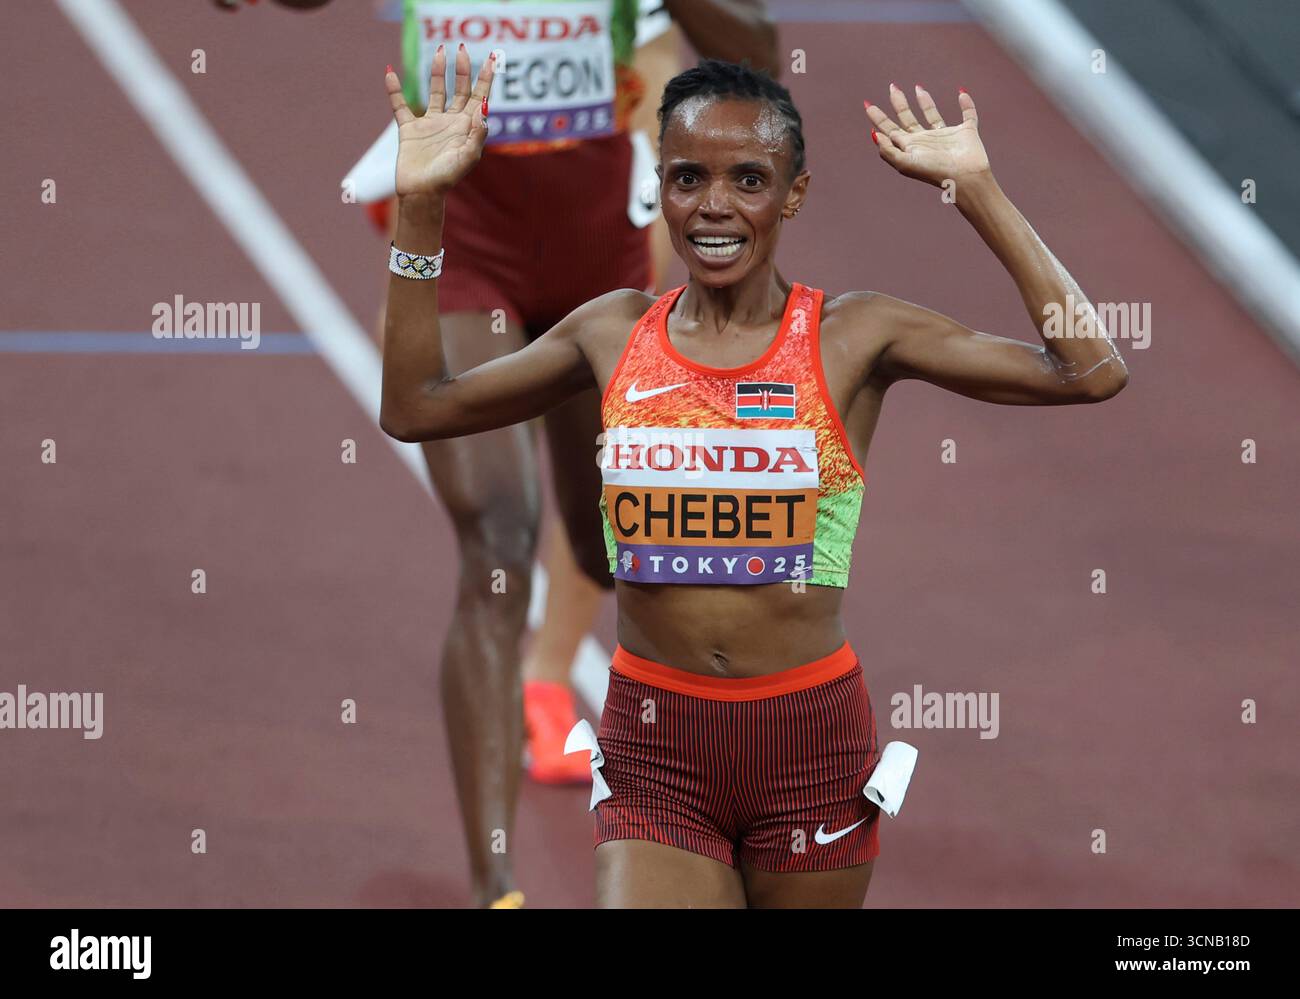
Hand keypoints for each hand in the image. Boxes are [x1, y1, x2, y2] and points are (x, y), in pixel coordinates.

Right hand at [384, 44, 496, 197]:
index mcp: (467, 128)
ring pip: (435, 92)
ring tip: (439, 52)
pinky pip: (400, 106)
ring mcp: (430, 125)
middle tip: (462, 49)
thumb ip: (478, 133)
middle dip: (462, 70)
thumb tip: (485, 106)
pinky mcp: (409, 130)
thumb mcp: (467, 157)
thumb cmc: (446, 179)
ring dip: (437, 72)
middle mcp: (450, 123)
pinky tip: (390, 73)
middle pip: (460, 90)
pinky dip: (394, 91)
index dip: (486, 79)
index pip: (480, 98)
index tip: (492, 59)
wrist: (421, 195)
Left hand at [864, 84, 989, 186]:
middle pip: (907, 118)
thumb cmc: (934, 171)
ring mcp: (945, 136)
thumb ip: (888, 151)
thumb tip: (875, 134)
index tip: (867, 104)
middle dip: (899, 103)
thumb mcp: (905, 163)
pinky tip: (961, 93)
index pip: (890, 129)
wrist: (964, 177)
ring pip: (932, 115)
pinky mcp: (966, 131)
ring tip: (917, 87)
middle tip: (892, 87)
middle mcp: (925, 140)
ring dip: (925, 101)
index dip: (878, 118)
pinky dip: (967, 104)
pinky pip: (967, 114)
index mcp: (910, 147)